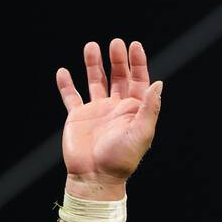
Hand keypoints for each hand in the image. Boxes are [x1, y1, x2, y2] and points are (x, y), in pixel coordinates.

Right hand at [56, 39, 162, 196]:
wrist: (96, 177)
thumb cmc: (121, 159)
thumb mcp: (141, 133)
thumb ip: (149, 108)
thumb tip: (158, 83)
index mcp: (133, 111)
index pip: (138, 81)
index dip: (137, 63)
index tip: (134, 45)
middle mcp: (116, 108)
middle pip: (118, 77)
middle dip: (117, 59)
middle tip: (115, 43)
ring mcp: (96, 111)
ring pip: (95, 82)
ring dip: (94, 64)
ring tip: (91, 46)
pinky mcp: (78, 117)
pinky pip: (71, 97)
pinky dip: (66, 85)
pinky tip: (63, 72)